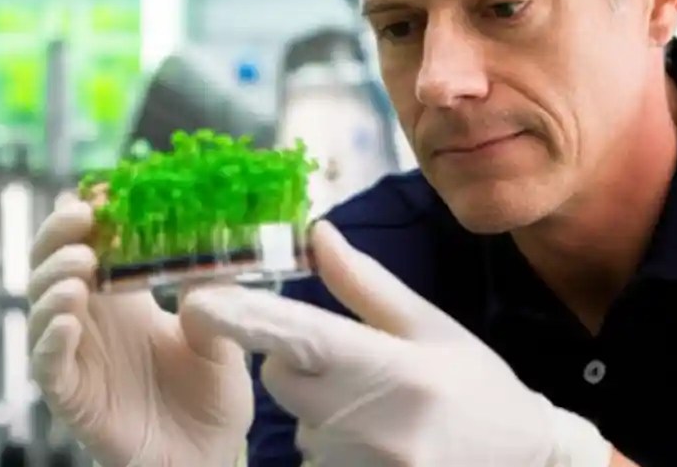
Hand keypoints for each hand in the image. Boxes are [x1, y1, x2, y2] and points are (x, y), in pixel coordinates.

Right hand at [27, 193, 252, 466]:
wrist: (212, 458)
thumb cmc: (213, 396)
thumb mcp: (218, 335)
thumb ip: (209, 296)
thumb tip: (204, 248)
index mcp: (125, 298)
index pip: (89, 244)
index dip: (85, 217)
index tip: (100, 193)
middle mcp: (94, 322)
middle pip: (51, 266)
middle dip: (58, 237)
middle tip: (81, 218)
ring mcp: (78, 358)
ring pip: (42, 310)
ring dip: (53, 282)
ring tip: (81, 268)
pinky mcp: (72, 397)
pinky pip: (47, 366)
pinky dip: (51, 339)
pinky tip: (68, 321)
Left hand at [182, 221, 614, 466]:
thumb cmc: (478, 389)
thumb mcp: (431, 328)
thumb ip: (364, 285)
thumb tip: (316, 232)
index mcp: (391, 369)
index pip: (295, 336)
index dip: (240, 317)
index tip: (198, 300)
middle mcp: (369, 425)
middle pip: (281, 378)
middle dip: (297, 362)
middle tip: (353, 363)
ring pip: (298, 421)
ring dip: (322, 411)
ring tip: (384, 414)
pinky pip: (314, 458)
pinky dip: (335, 445)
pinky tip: (380, 443)